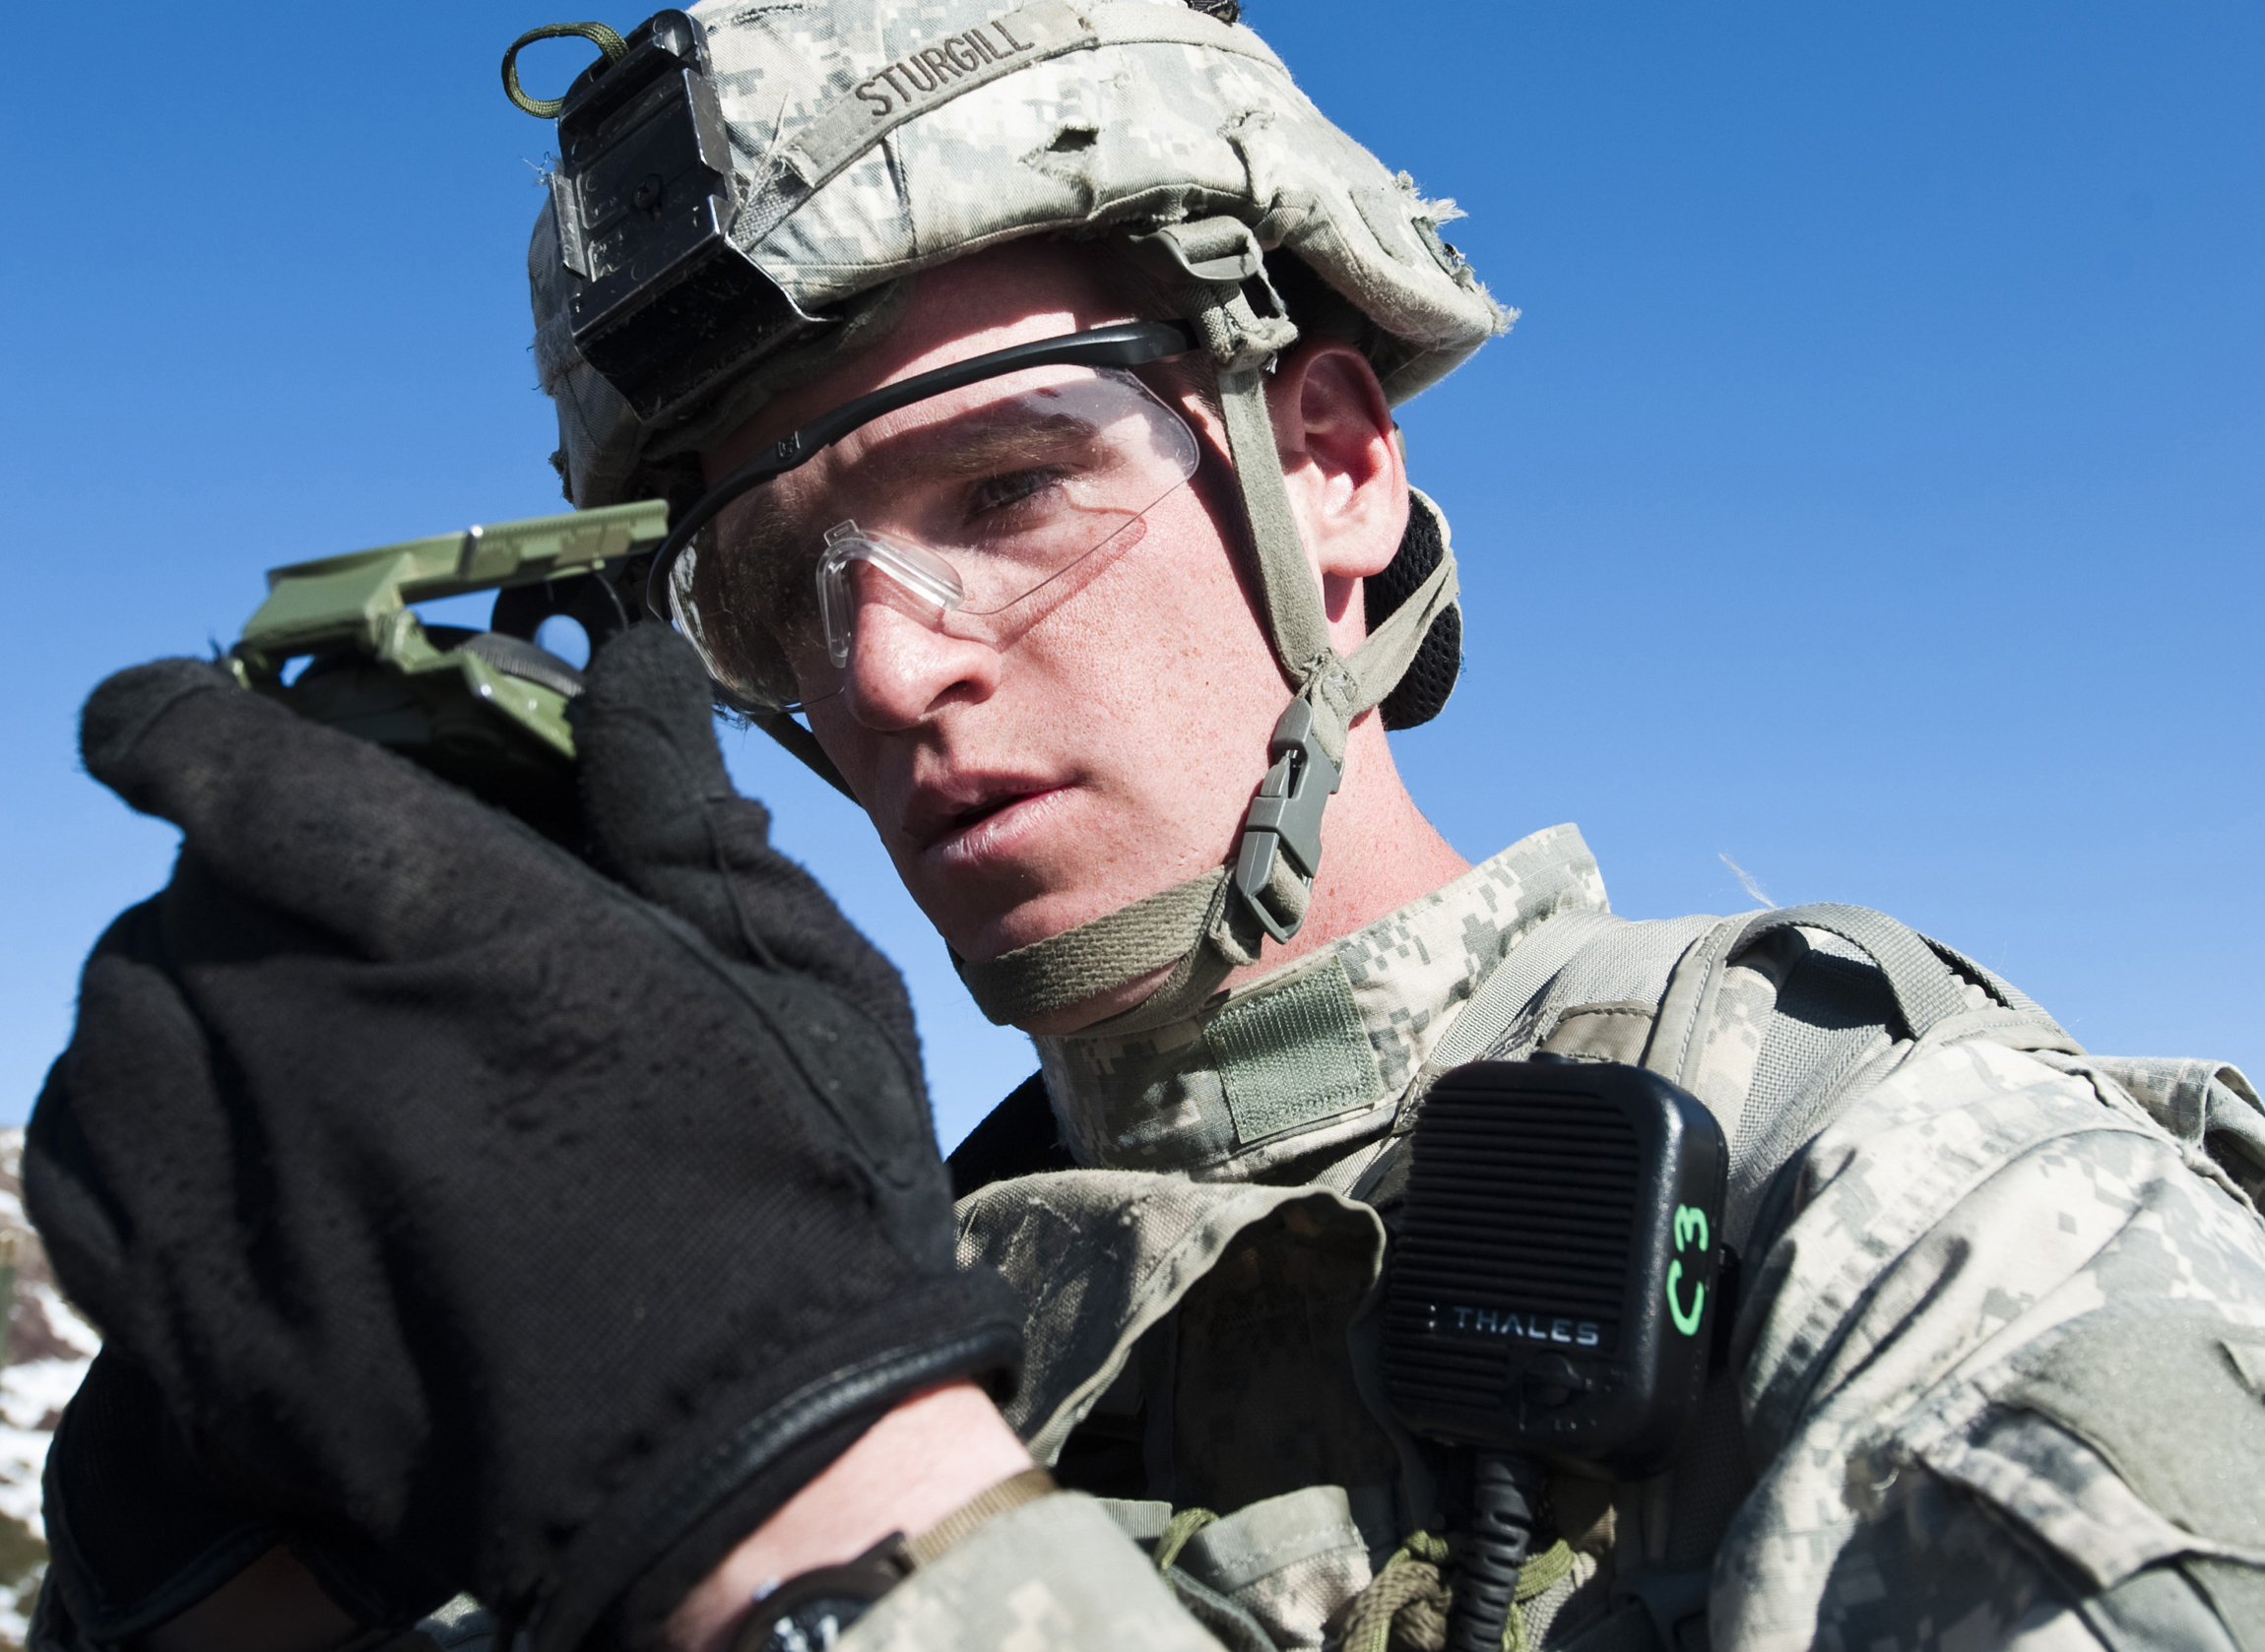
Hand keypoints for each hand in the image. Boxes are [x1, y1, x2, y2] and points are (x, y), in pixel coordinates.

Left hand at [27, 627, 1019, 1649]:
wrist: (743, 1457)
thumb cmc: (791, 1186)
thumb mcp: (787, 966)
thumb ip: (673, 802)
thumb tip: (626, 661)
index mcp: (462, 924)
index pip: (230, 763)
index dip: (173, 717)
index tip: (164, 715)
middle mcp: (307, 1033)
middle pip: (178, 895)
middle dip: (245, 880)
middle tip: (346, 929)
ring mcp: (227, 1187)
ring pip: (117, 1025)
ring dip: (189, 1003)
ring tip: (305, 1049)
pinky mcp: (189, 1319)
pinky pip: (88, 1166)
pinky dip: (142, 1124)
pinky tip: (246, 1151)